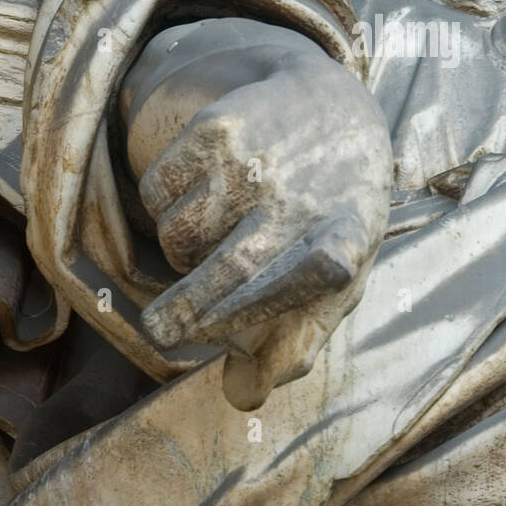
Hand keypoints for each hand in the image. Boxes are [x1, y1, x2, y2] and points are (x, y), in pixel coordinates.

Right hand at [121, 20, 392, 385]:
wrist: (330, 106)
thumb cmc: (330, 215)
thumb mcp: (339, 276)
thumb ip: (296, 342)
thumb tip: (242, 399)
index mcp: (348, 238)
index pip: (333, 269)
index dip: (317, 285)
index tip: (314, 290)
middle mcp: (301, 197)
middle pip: (236, 267)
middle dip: (191, 309)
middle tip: (161, 331)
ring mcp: (256, 161)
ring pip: (181, 234)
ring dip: (180, 252)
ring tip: (210, 240)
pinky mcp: (215, 129)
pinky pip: (156, 191)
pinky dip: (160, 206)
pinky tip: (197, 197)